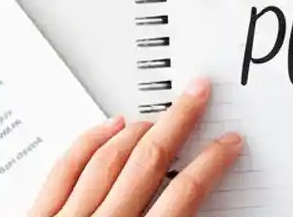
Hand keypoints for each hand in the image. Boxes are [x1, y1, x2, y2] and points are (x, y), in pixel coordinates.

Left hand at [29, 78, 242, 216]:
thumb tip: (198, 199)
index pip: (185, 196)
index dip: (211, 164)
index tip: (228, 144)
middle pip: (148, 163)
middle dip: (179, 123)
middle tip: (197, 94)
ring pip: (108, 160)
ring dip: (139, 131)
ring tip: (161, 114)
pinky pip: (64, 171)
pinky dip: (89, 144)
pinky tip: (109, 128)